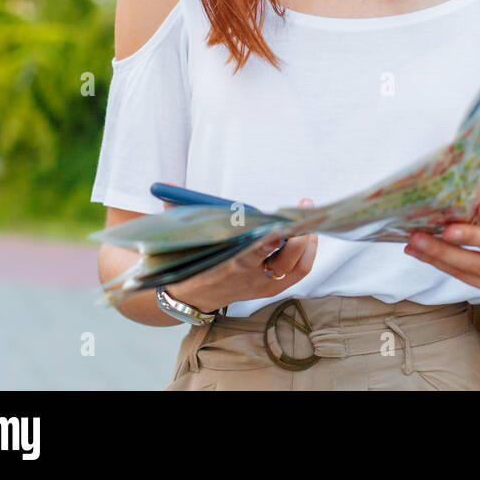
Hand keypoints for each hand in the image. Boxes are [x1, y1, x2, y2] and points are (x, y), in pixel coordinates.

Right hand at [166, 197, 317, 313]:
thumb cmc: (196, 261)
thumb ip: (179, 211)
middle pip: (284, 259)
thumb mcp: (189, 238)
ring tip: (309, 219)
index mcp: (229, 264)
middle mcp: (250, 277)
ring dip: (307, 241)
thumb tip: (169, 183)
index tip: (281, 222)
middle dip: (298, 234)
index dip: (271, 237)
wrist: (194, 297)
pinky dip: (308, 253)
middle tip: (303, 209)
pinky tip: (310, 235)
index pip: (254, 252)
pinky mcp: (272, 289)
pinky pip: (299, 272)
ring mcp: (263, 285)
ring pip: (296, 265)